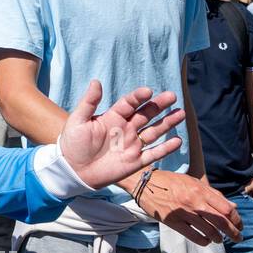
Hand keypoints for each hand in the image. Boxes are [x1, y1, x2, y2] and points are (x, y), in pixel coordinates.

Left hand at [59, 80, 185, 189]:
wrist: (72, 170)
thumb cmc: (72, 144)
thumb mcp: (77, 121)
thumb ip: (88, 102)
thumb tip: (96, 81)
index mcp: (113, 117)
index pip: (129, 103)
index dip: (138, 97)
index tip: (147, 91)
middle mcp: (126, 129)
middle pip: (146, 114)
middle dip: (159, 105)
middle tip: (172, 96)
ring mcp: (132, 145)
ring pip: (154, 131)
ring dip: (167, 123)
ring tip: (180, 113)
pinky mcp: (135, 161)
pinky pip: (153, 154)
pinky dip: (165, 148)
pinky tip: (177, 140)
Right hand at [134, 170, 241, 243]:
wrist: (145, 183)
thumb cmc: (170, 181)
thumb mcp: (193, 182)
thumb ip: (213, 194)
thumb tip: (232, 206)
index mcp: (200, 191)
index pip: (226, 209)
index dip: (236, 219)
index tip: (239, 225)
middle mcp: (194, 202)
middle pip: (221, 222)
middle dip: (233, 232)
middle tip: (238, 238)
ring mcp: (183, 213)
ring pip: (209, 231)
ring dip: (218, 238)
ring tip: (219, 239)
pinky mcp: (173, 222)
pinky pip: (194, 236)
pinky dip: (204, 241)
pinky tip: (205, 240)